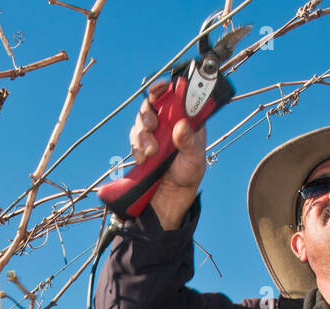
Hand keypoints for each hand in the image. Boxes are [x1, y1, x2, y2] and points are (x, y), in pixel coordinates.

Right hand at [128, 80, 205, 229]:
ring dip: (142, 134)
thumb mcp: (195, 158)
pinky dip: (136, 148)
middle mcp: (167, 124)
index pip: (173, 96)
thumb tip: (180, 125)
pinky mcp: (141, 148)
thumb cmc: (189, 175)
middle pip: (151, 106)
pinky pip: (134, 140)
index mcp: (184, 120)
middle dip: (147, 114)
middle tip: (152, 125)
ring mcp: (153, 135)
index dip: (164, 87)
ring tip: (151, 152)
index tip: (159, 88)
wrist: (171, 199)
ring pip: (140, 123)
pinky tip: (143, 159)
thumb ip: (188, 142)